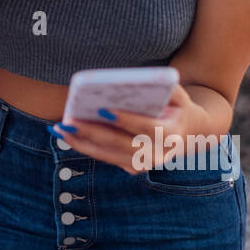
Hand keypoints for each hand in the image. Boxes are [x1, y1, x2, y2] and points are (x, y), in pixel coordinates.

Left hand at [50, 84, 199, 174]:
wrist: (188, 133)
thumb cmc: (176, 105)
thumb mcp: (177, 92)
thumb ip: (161, 85)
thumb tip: (132, 81)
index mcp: (172, 134)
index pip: (147, 128)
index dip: (126, 120)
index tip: (103, 109)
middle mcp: (160, 154)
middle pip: (122, 145)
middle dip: (94, 132)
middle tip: (70, 121)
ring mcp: (146, 165)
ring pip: (110, 155)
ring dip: (83, 143)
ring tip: (61, 128)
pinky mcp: (133, 168)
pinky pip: (106, 158)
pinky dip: (85, 146)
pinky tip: (66, 135)